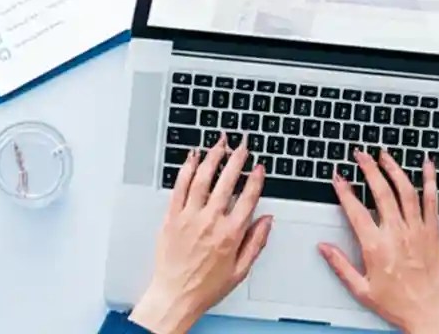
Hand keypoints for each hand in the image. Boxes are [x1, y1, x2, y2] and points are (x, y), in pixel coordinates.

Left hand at [128, 138, 273, 333]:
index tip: (259, 167)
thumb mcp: (241, 270)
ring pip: (201, 179)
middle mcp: (210, 222)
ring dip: (212, 157)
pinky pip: (179, 187)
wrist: (175, 295)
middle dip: (236, 159)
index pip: (248, 198)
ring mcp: (189, 217)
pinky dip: (186, 169)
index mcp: (230, 234)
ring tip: (219, 144)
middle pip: (226, 182)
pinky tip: (192, 157)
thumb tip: (267, 220)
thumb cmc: (206, 287)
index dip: (256, 179)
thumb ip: (256, 242)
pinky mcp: (171, 217)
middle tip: (241, 146)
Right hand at [320, 150, 438, 333]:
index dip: (345, 190)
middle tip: (360, 155)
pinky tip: (427, 166)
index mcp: (376, 246)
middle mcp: (397, 234)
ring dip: (394, 169)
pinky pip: (432, 201)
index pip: (356, 209)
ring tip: (385, 156)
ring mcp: (417, 231)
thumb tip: (324, 247)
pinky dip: (430, 181)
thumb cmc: (398, 303)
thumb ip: (340, 265)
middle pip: (381, 192)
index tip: (338, 178)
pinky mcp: (433, 232)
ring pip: (406, 191)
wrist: (430, 313)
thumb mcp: (361, 288)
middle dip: (368, 169)